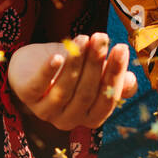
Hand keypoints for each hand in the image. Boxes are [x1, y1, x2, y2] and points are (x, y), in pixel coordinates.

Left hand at [7, 35, 137, 130]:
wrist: (32, 65)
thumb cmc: (70, 69)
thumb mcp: (95, 72)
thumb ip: (113, 79)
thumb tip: (130, 81)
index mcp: (91, 117)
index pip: (107, 99)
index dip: (115, 75)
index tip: (122, 48)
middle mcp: (70, 120)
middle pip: (86, 94)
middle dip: (96, 64)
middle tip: (101, 38)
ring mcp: (47, 111)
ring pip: (65, 89)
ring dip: (76, 62)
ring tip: (83, 38)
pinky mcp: (27, 96)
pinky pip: (38, 86)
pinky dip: (48, 71)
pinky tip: (57, 56)